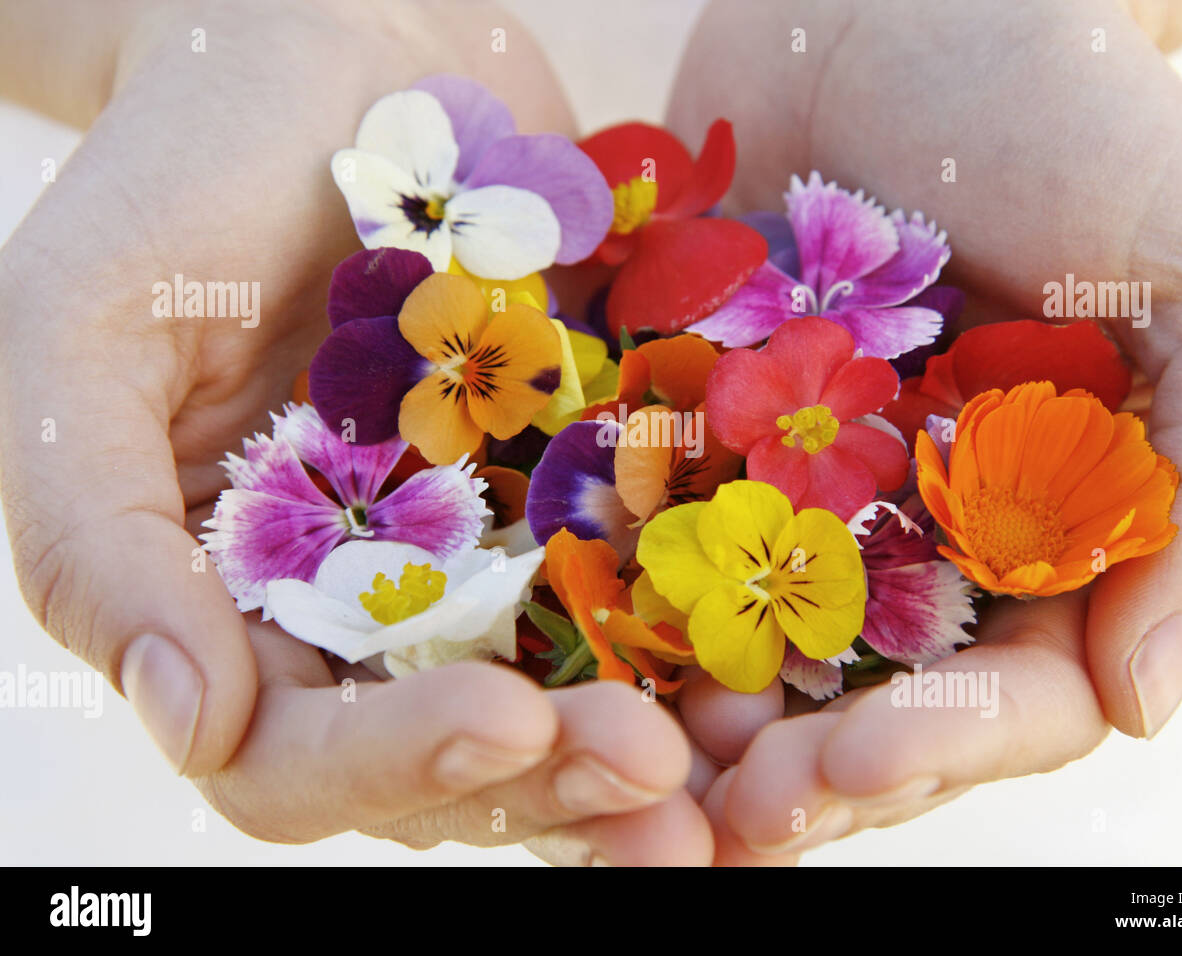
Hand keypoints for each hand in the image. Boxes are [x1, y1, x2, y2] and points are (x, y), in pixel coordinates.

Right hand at [0, 0, 709, 863]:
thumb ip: (95, 538)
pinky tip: (778, 650)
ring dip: (645, 739)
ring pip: (562, 700)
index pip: (292, 758)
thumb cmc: (181, 177)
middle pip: (452, 758)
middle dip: (549, 777)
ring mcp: (484, 555)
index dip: (393, 764)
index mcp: (234, 605)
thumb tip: (189, 725)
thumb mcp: (80, 334)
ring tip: (738, 753)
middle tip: (657, 765)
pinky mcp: (580, 488)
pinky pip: (648, 583)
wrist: (338, 54)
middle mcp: (364, 610)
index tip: (506, 719)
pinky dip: (705, 631)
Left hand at [666, 0, 1181, 861]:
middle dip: (803, 770)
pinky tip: (575, 648)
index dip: (940, 746)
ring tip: (635, 769)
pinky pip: (662, 533)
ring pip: (759, 647)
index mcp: (1062, 530)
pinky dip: (623, 600)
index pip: (1017, 688)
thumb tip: (1146, 704)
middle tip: (719, 817)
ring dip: (700, 719)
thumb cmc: (1090, 123)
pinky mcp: (706, 425)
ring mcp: (810, 486)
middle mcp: (932, 530)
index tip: (849, 770)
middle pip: (873, 698)